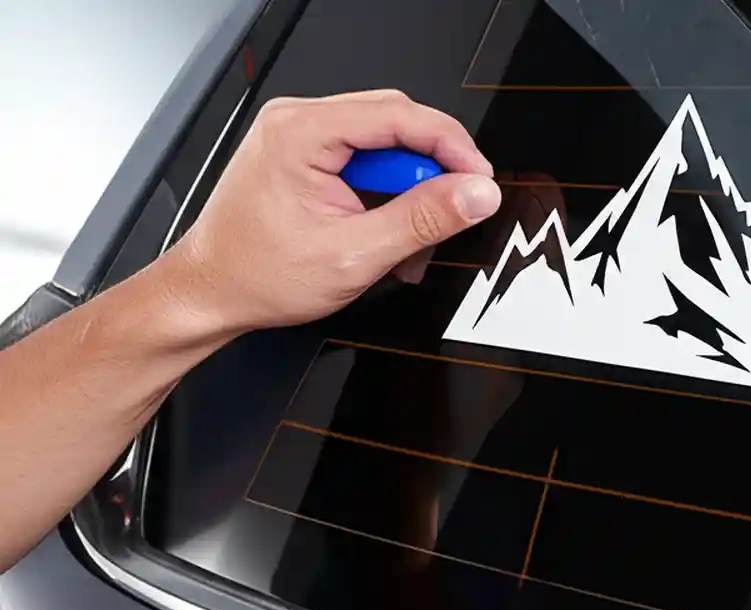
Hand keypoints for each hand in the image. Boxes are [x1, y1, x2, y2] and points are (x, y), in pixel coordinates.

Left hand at [160, 89, 500, 333]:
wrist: (211, 294)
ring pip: (387, 147)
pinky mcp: (307, 156)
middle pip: (397, 125)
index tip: (480, 180)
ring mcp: (300, 136)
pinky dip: (387, 199)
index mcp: (301, 133)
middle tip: (453, 215)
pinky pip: (367, 162)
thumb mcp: (354, 255)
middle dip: (432, 175)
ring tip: (409, 245)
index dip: (452, 146)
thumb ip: (423, 219)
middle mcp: (298, 122)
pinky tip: (387, 236)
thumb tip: (475, 193)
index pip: (401, 116)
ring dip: (410, 195)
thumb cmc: (257, 275)